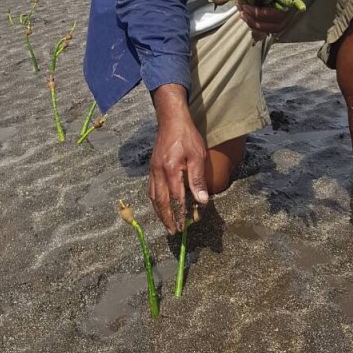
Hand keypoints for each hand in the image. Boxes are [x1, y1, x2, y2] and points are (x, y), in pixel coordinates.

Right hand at [149, 85, 208, 232]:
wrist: (171, 120)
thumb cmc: (187, 137)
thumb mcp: (197, 156)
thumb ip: (198, 179)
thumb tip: (202, 201)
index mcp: (171, 170)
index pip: (175, 198)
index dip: (180, 213)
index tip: (184, 226)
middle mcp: (158, 173)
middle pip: (161, 201)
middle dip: (167, 218)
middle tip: (173, 232)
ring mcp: (153, 171)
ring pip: (153, 197)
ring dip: (159, 213)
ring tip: (166, 224)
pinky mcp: (152, 168)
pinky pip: (151, 189)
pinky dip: (154, 202)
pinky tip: (159, 206)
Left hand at [233, 0, 303, 41]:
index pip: (277, 14)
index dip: (258, 14)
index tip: (244, 6)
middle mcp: (293, 2)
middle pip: (277, 24)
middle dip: (256, 21)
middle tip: (242, 13)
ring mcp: (289, 6)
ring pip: (276, 26)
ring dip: (258, 25)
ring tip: (245, 16)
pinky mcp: (283, 7)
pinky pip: (275, 23)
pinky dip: (262, 24)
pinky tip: (250, 16)